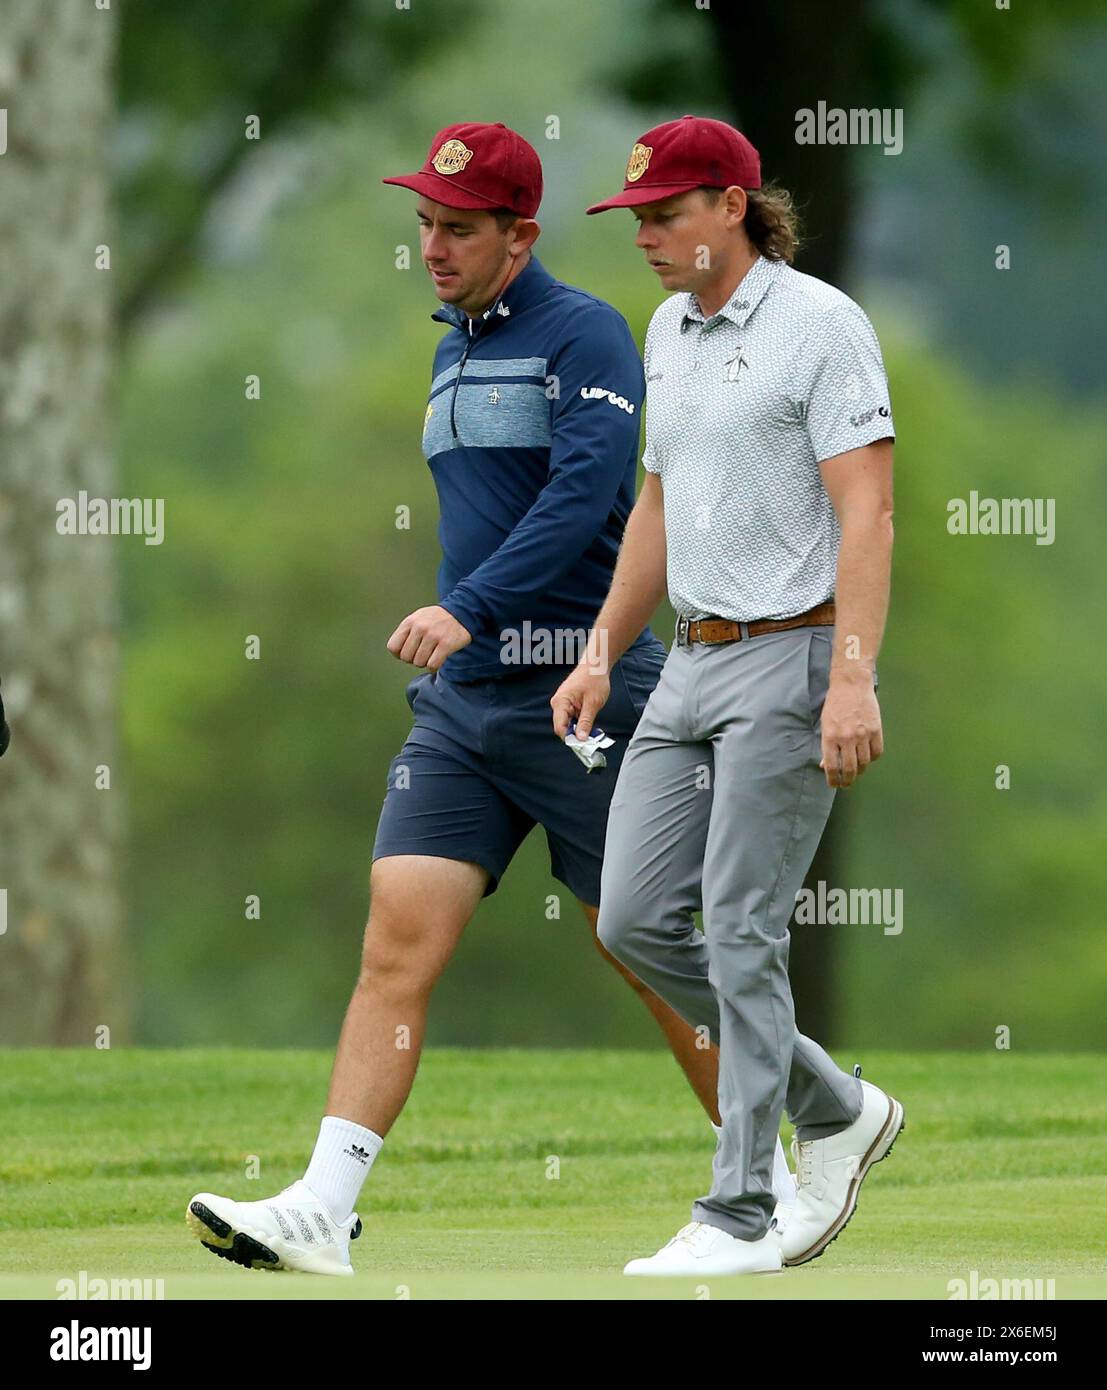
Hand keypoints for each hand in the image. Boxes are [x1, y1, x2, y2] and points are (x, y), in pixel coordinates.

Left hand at [387, 605, 471, 670]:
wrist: (463, 612)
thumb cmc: (437, 619)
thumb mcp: (418, 618)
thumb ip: (406, 632)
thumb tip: (397, 653)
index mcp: (410, 622)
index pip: (393, 647)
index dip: (399, 654)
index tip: (408, 653)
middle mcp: (420, 628)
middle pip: (406, 657)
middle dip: (413, 659)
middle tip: (422, 654)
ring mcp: (433, 636)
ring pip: (419, 663)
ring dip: (425, 663)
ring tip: (431, 655)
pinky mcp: (446, 644)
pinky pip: (432, 665)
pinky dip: (433, 667)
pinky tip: (438, 661)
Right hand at [551, 663, 610, 739]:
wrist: (596, 664)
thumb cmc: (594, 679)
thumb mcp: (593, 703)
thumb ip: (585, 722)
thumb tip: (580, 739)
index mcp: (560, 702)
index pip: (560, 728)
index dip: (571, 739)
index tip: (583, 746)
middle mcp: (558, 704)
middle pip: (563, 727)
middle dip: (576, 735)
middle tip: (591, 740)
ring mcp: (562, 704)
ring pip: (568, 724)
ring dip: (579, 729)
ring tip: (593, 731)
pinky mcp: (568, 704)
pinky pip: (571, 718)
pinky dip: (580, 722)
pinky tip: (589, 722)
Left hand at [819, 670, 882, 788]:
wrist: (851, 684)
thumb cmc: (835, 704)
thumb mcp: (825, 724)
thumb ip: (826, 745)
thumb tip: (826, 765)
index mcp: (830, 737)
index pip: (832, 767)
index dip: (833, 780)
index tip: (834, 784)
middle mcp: (846, 738)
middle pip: (849, 769)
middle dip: (847, 780)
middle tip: (846, 784)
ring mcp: (863, 734)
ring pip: (864, 763)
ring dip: (860, 771)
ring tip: (856, 772)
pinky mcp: (876, 730)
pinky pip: (877, 752)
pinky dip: (872, 759)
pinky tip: (867, 758)